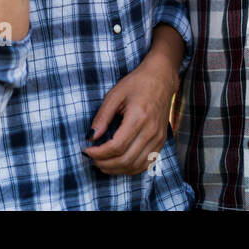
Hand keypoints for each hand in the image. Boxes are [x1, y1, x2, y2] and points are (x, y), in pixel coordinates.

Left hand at [83, 56, 177, 174]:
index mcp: (139, 117)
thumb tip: (90, 137)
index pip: (117, 146)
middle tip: (91, 159)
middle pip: (126, 159)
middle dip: (105, 163)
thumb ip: (102, 117)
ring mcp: (158, 138)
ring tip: (101, 163)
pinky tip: (118, 164)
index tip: (87, 150)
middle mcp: (151, 131)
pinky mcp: (161, 142)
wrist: (161, 79)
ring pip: (136, 166)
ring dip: (116, 169)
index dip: (99, 153)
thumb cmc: (136, 84)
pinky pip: (146, 163)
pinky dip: (130, 169)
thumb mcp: (114, 95)